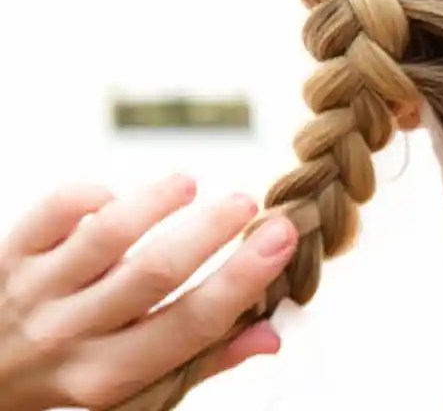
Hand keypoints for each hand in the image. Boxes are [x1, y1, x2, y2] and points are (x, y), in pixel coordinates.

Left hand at [0, 176, 297, 409]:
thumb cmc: (69, 375)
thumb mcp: (130, 392)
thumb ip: (200, 360)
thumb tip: (271, 335)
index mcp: (109, 375)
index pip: (192, 324)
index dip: (244, 279)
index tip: (282, 238)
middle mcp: (70, 335)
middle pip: (153, 274)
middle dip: (209, 232)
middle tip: (248, 204)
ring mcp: (34, 293)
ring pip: (104, 237)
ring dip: (155, 202)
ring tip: (189, 184)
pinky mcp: (8, 254)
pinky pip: (52, 213)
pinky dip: (91, 196)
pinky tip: (118, 198)